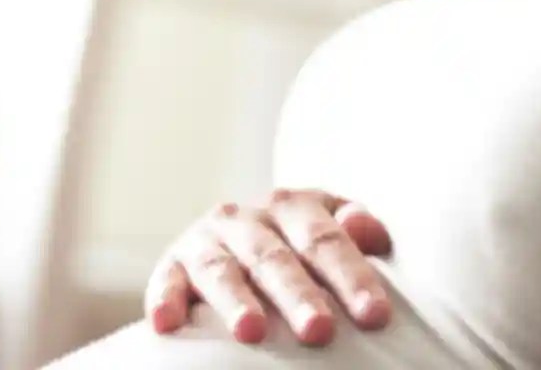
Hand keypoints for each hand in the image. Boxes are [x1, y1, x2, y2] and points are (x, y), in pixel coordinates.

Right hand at [144, 188, 393, 345]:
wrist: (231, 238)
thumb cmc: (295, 243)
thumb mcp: (328, 228)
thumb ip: (356, 230)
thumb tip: (364, 229)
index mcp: (292, 206)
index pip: (326, 241)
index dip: (352, 277)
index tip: (375, 316)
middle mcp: (246, 220)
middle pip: (276, 258)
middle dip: (299, 295)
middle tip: (320, 331)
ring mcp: (206, 241)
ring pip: (222, 270)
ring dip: (236, 301)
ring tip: (252, 332)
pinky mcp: (171, 266)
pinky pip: (165, 282)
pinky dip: (165, 301)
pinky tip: (167, 325)